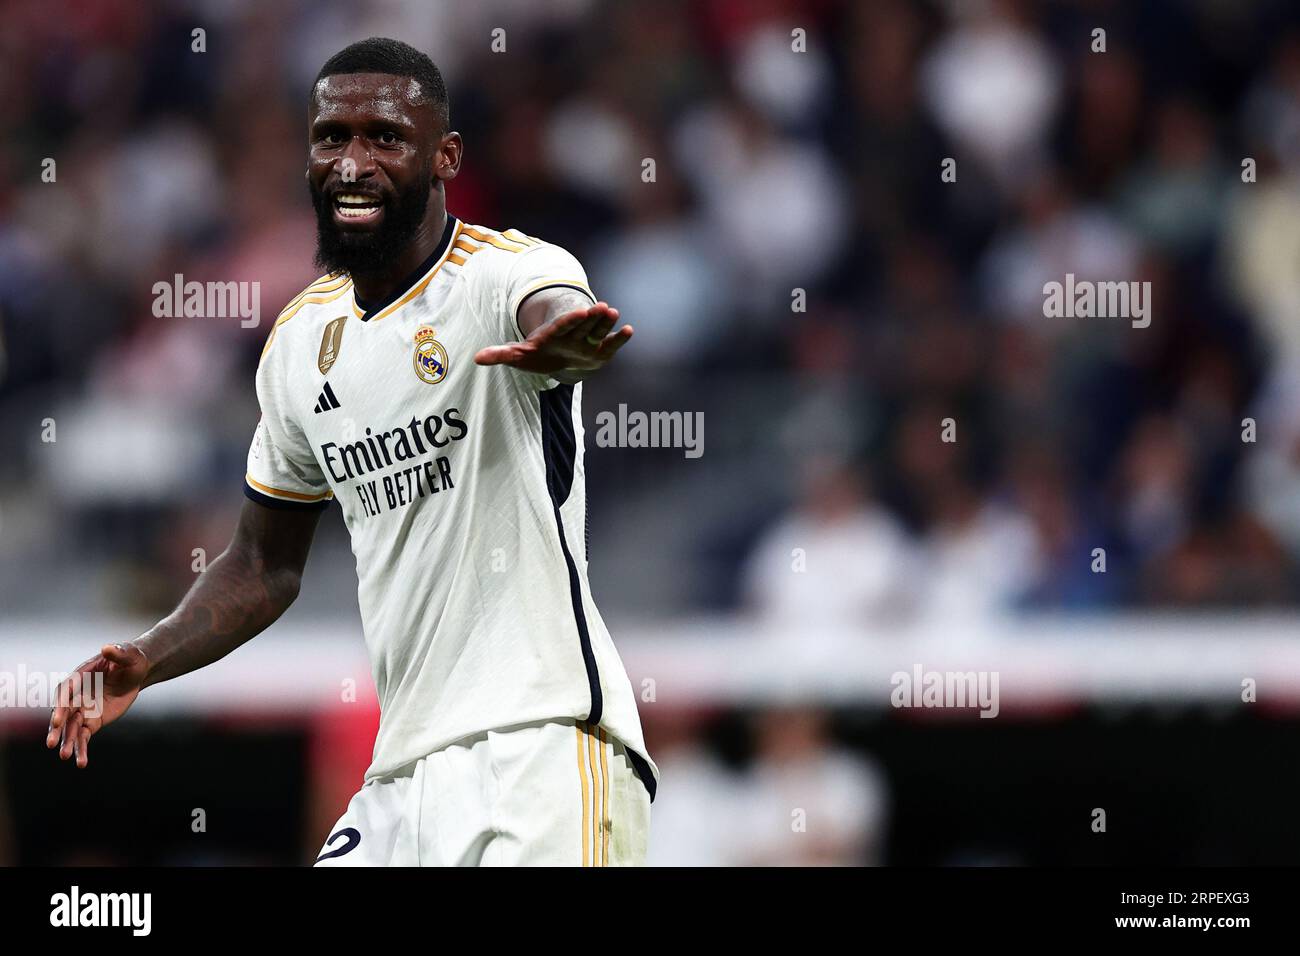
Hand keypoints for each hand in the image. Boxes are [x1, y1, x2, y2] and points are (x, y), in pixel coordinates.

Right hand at [46, 643, 148, 767]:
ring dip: (67, 742)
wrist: (136, 672)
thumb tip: (108, 647)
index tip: (57, 719)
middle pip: (63, 713)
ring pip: (71, 728)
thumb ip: (118, 652)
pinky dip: (82, 749)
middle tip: (50, 743)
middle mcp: (77, 695)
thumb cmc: (131, 659)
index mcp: (81, 676)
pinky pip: (84, 737)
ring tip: (65, 757)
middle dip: (56, 728)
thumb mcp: (129, 654)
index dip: (61, 704)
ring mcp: (83, 709)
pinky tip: (81, 763)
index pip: (66, 691)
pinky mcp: (92, 721)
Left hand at [473, 301, 632, 374]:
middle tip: (603, 306)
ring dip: (605, 323)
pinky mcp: (598, 351)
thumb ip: (501, 355)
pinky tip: (629, 330)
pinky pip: (609, 344)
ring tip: (614, 312)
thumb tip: (477, 358)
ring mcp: (586, 342)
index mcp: (554, 334)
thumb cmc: (537, 355)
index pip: (562, 326)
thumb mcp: (518, 355)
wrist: (555, 356)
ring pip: (597, 330)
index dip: (570, 320)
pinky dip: (619, 339)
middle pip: (582, 325)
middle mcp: (572, 335)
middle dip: (592, 317)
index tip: (579, 311)